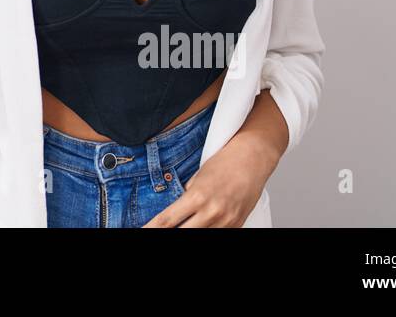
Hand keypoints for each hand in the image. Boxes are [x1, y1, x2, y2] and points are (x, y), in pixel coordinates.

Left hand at [142, 133, 278, 227]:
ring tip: (182, 226)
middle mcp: (212, 212)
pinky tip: (200, 225)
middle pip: (182, 233)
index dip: (151, 228)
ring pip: (201, 236)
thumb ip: (187, 197)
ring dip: (189, 232)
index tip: (142, 230)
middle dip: (167, 233)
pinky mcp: (237, 225)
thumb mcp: (197, 177)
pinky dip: (207, 231)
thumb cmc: (224, 162)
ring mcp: (226, 221)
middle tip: (156, 232)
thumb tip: (175, 213)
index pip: (167, 220)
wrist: (253, 158)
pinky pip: (218, 234)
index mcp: (197, 197)